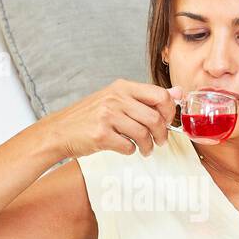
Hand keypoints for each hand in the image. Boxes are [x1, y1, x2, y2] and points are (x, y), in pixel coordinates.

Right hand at [48, 79, 183, 159]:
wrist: (60, 131)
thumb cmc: (90, 116)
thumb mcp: (117, 99)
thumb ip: (146, 97)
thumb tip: (178, 93)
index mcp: (122, 87)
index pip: (159, 94)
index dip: (169, 111)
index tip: (168, 121)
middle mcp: (116, 99)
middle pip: (154, 117)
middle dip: (162, 134)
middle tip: (160, 141)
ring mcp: (107, 116)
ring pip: (143, 134)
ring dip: (148, 146)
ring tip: (145, 150)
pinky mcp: (101, 135)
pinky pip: (128, 146)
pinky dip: (131, 151)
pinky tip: (126, 148)